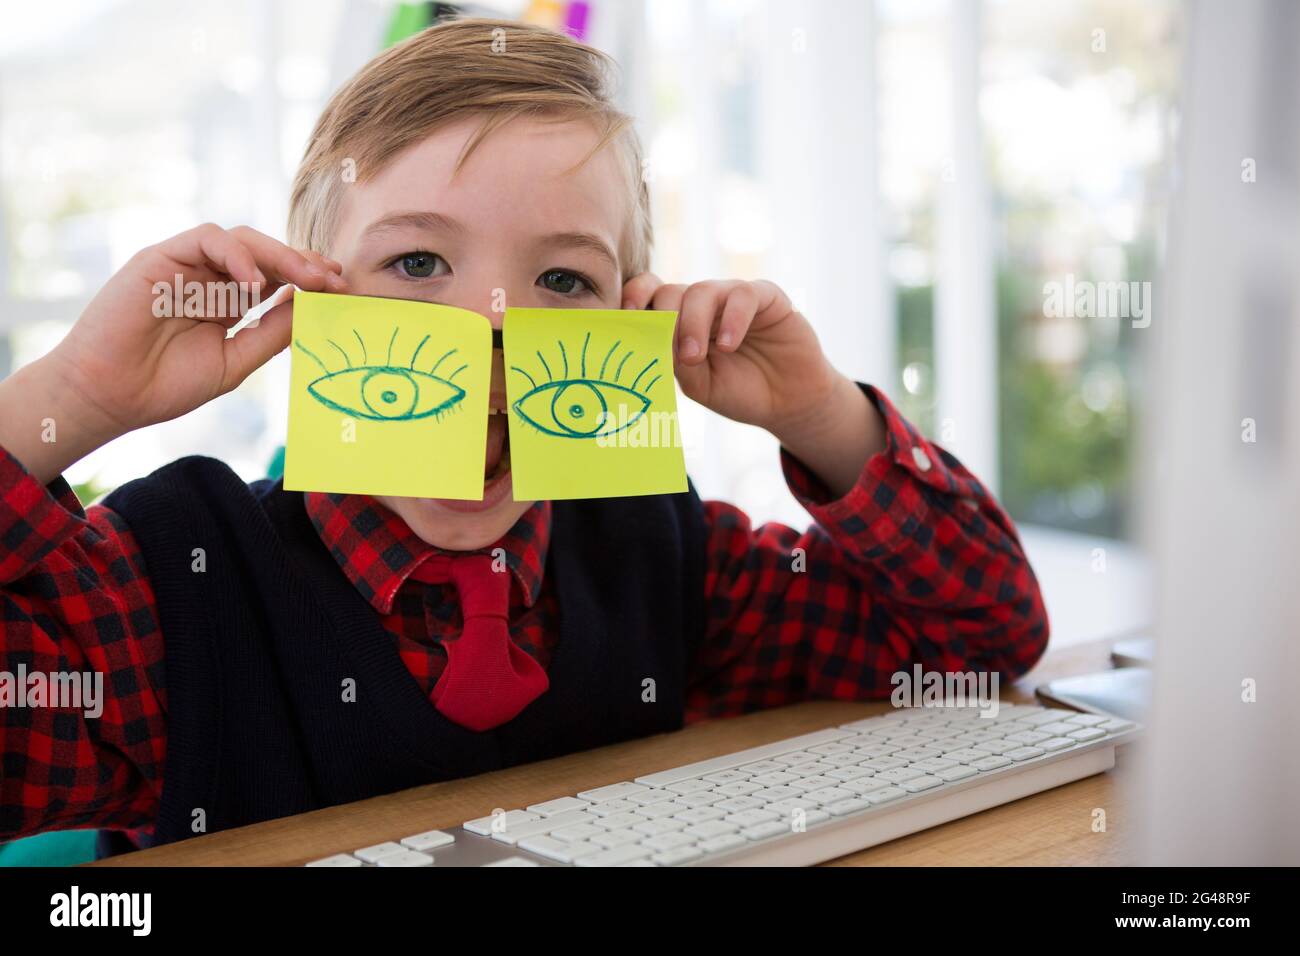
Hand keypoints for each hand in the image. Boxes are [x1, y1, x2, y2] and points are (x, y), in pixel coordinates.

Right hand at [0, 225, 345, 482]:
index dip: (309, 280)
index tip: (342, 289)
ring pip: (241, 240)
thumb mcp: (236, 360)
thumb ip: (271, 333)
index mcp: (228, 304)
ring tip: (306, 277)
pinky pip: (206, 238)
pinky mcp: (161, 257)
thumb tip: (313, 309)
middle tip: (334, 279)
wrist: (111, 396)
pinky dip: (237, 254)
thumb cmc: (166, 385)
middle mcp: (210, 280)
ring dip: (279, 255)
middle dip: (303, 264)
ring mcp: (186, 266)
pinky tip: (257, 282)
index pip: (277, 279)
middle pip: (265, 256)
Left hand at [621, 273, 884, 496]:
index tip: (625, 319)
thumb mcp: (699, 385)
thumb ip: (675, 362)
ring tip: (695, 357)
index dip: (633, 298)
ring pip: (702, 290)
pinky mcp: (767, 298)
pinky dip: (732, 319)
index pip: (649, 293)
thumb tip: (650, 343)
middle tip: (673, 354)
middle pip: (670, 291)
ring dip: (692, 323)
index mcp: (680, 321)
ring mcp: (733, 298)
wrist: (788, 403)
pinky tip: (729, 345)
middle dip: (664, 319)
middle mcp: (704, 304)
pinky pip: (743, 295)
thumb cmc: (740, 392)